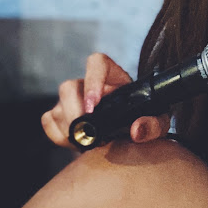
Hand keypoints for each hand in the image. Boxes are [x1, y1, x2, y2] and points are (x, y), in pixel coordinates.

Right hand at [41, 53, 170, 148]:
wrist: (132, 135)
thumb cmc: (145, 120)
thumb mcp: (158, 123)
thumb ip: (153, 125)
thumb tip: (136, 131)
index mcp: (114, 76)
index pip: (97, 62)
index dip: (92, 80)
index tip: (94, 105)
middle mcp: (89, 84)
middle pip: (68, 87)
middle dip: (75, 114)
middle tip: (90, 135)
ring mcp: (72, 98)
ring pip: (57, 106)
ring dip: (70, 129)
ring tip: (89, 144)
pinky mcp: (60, 114)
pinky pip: (48, 121)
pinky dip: (59, 136)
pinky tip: (77, 144)